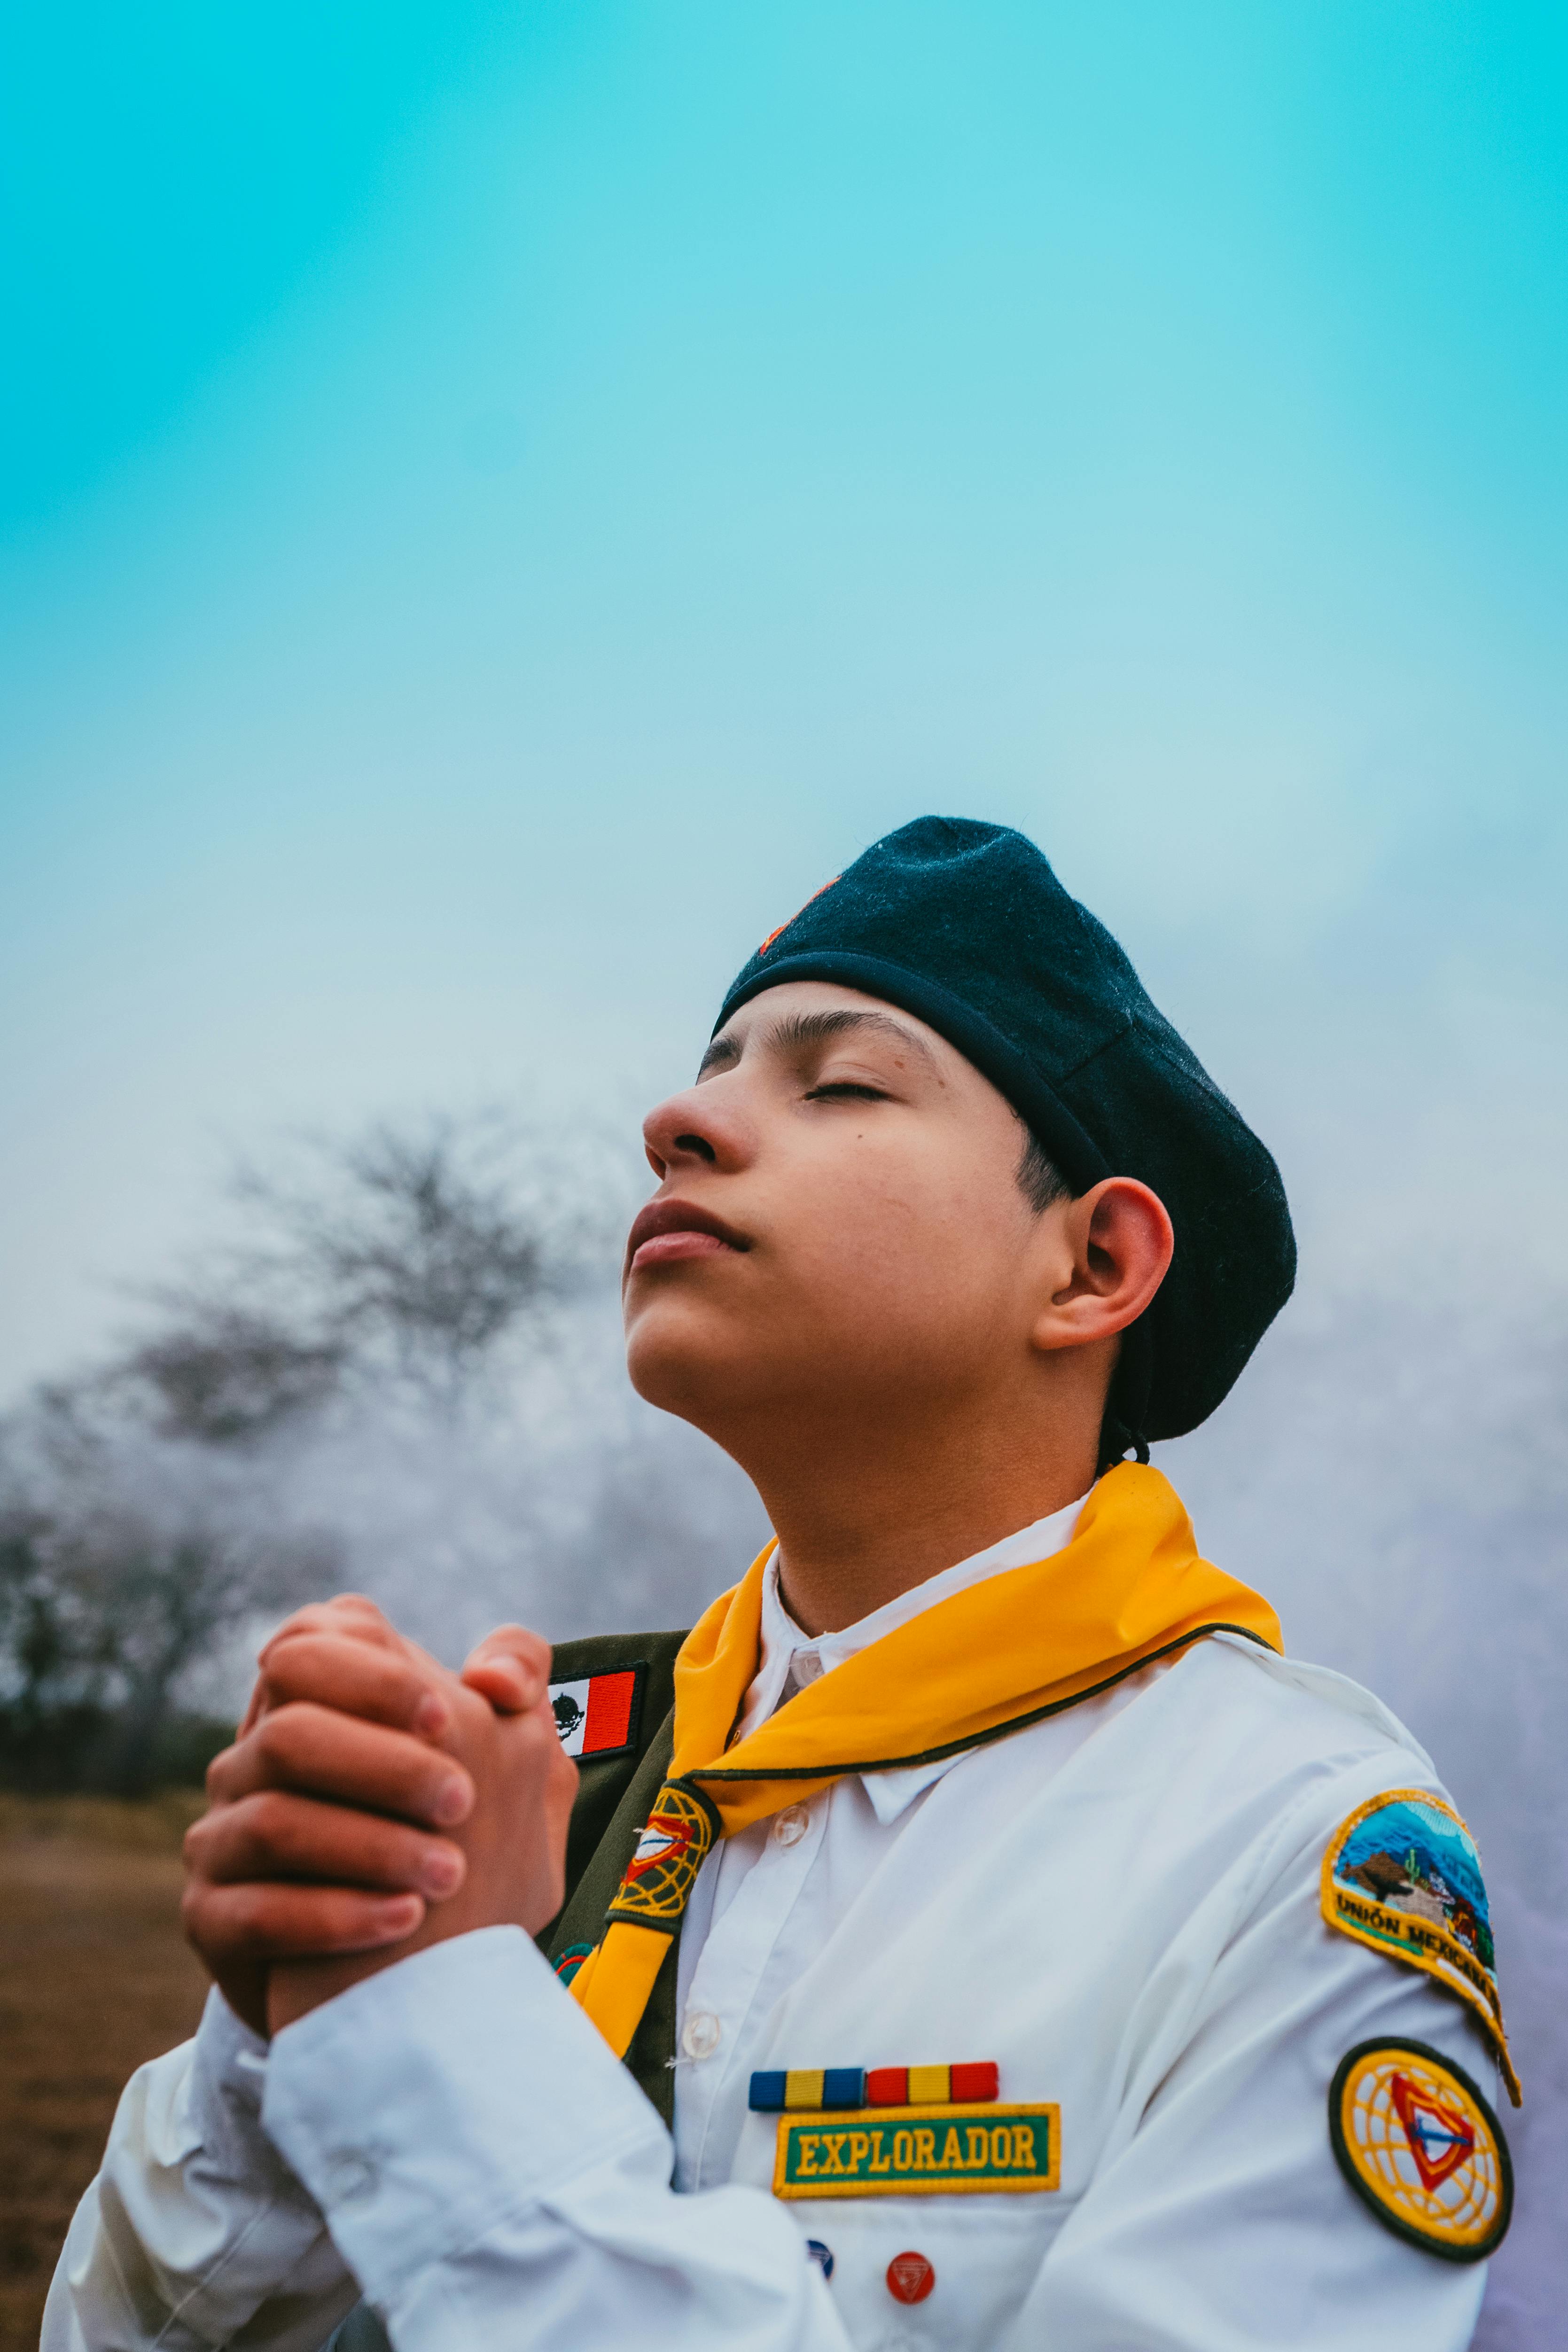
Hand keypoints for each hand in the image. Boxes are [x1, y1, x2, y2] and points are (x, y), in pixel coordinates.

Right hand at [181, 1597, 577, 2036]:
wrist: (404, 1974)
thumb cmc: (461, 1846)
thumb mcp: (509, 1770)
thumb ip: (521, 1697)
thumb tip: (499, 1679)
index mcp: (313, 1704)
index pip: (307, 1642)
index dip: (373, 1673)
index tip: (447, 1717)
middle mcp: (251, 1762)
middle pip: (290, 1731)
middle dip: (383, 1765)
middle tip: (463, 1802)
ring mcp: (221, 1839)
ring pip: (273, 1821)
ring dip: (371, 1845)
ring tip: (449, 1873)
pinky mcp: (211, 1919)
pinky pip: (256, 1912)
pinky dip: (337, 1915)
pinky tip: (405, 1919)